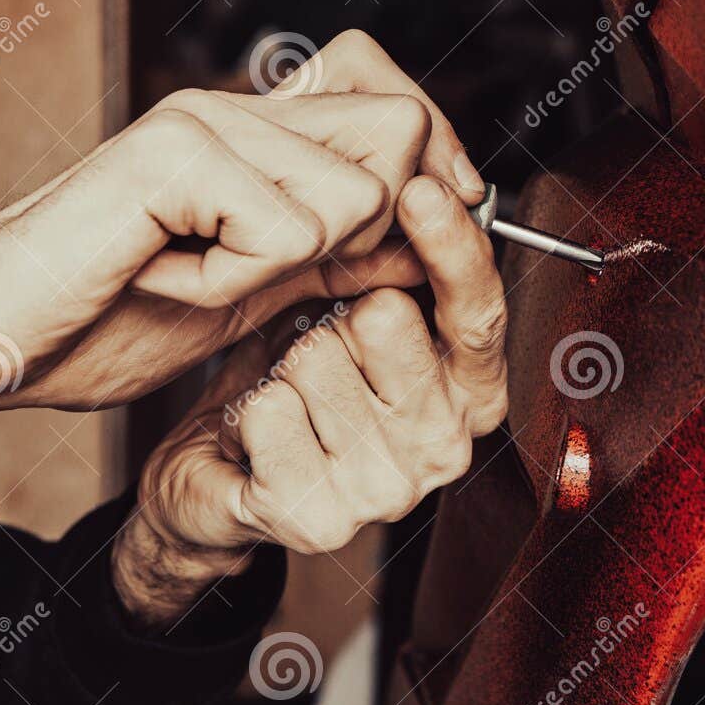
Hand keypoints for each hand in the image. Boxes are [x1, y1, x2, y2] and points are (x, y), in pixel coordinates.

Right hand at [0, 31, 482, 420]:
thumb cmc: (106, 316)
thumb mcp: (254, 289)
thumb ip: (336, 254)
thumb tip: (435, 233)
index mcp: (257, 131)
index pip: (392, 92)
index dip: (435, 154)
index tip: (431, 225)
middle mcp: (236, 108)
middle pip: (400, 128)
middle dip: (373, 225)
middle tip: (277, 267)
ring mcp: (204, 122)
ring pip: (355, 196)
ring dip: (287, 267)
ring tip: (198, 274)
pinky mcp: (173, 154)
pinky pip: (286, 233)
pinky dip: (233, 283)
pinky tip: (165, 278)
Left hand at [115, 175, 506, 624]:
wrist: (225, 475)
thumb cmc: (305, 385)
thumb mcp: (361, 313)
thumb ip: (402, 264)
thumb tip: (426, 185)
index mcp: (471, 394)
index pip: (479, 311)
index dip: (451, 245)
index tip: (418, 189)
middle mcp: (443, 447)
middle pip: (385, 321)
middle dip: (334, 313)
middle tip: (322, 345)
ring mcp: (386, 491)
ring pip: (315, 360)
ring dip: (285, 362)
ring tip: (290, 390)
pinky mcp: (318, 520)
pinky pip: (269, 411)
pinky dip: (250, 406)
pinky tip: (261, 429)